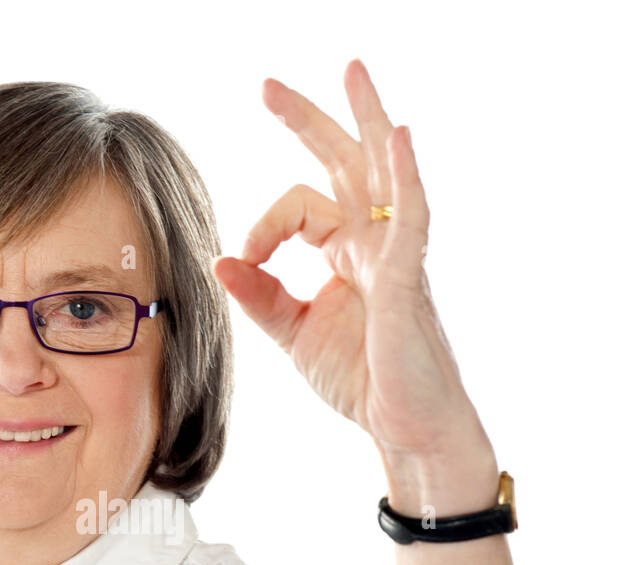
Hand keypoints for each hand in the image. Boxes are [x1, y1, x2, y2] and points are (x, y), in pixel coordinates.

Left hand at [213, 59, 497, 512]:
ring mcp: (396, 257)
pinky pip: (410, 220)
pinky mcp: (409, 283)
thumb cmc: (364, 380)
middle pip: (344, 163)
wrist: (406, 429)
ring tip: (352, 70)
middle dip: (308, 120)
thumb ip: (261, 297)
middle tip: (266, 86)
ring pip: (382, 174)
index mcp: (348, 252)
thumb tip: (221, 261)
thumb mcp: (296, 335)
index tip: (246, 260)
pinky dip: (404, 179)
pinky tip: (397, 139)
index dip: (263, 226)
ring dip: (365, 119)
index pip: (300, 206)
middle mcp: (374, 243)